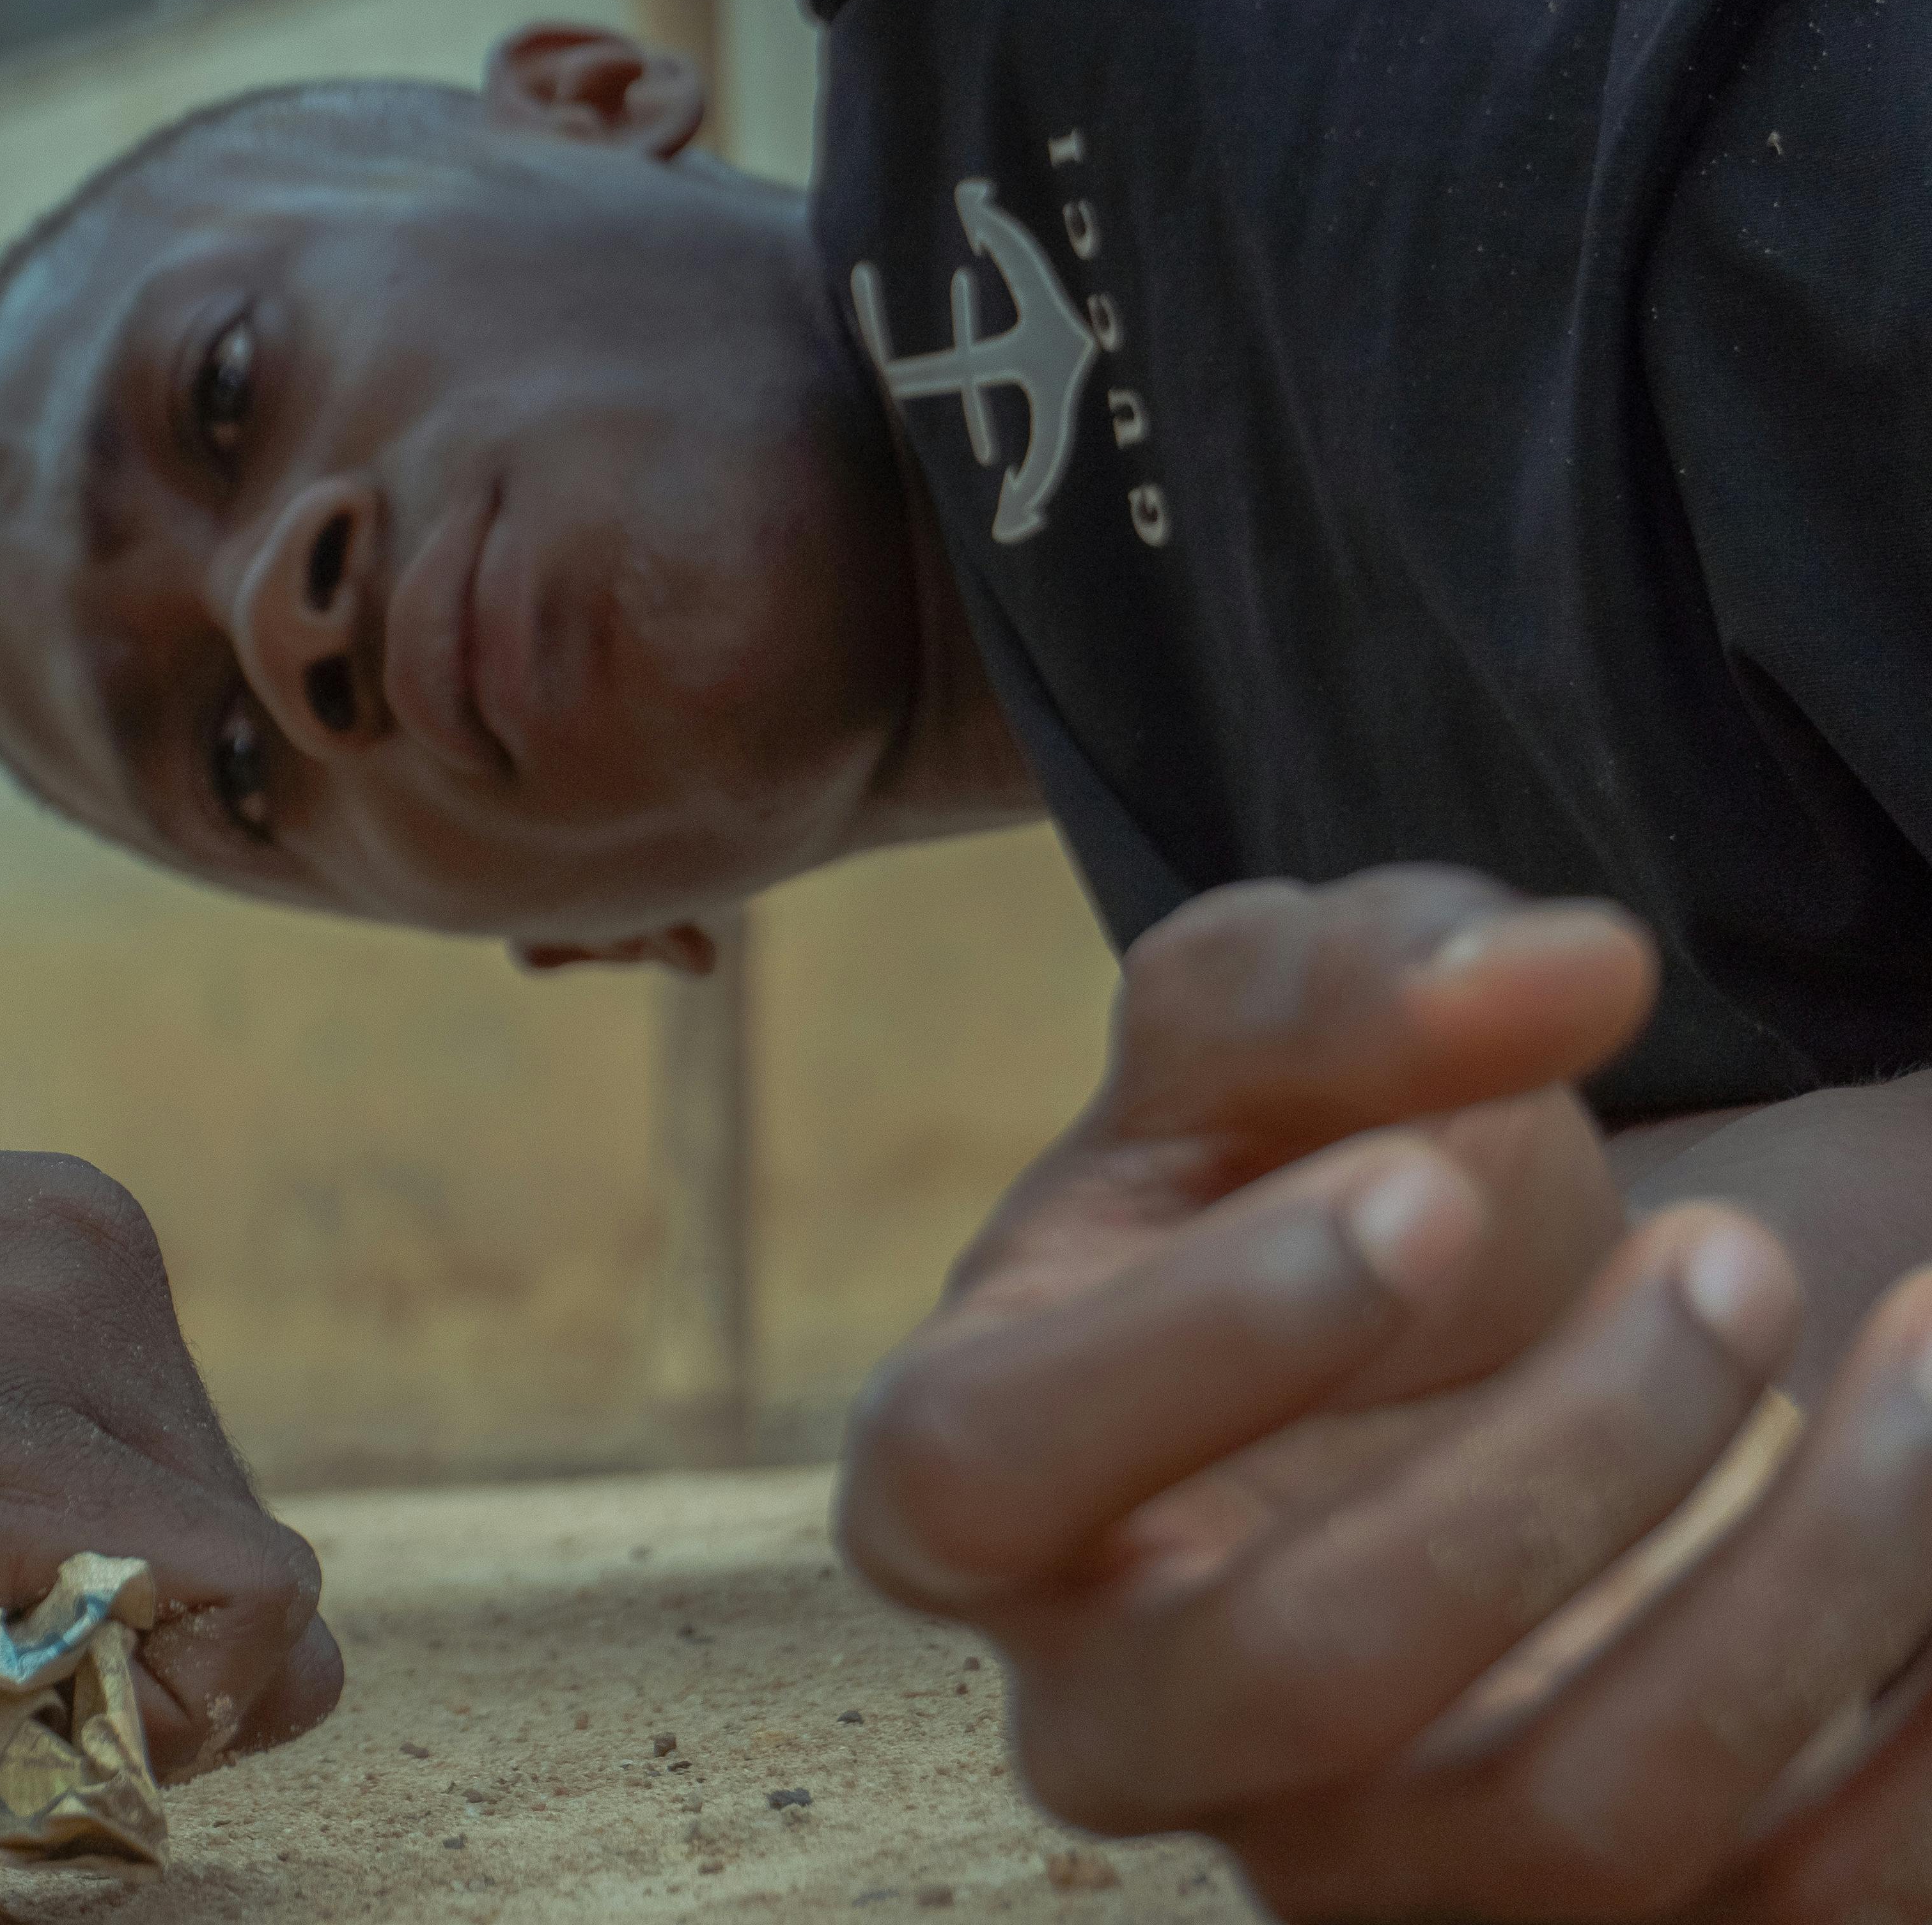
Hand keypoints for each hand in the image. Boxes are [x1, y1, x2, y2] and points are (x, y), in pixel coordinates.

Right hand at [838, 867, 1931, 1918]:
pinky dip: (1924, 1738)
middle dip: (1547, 1465)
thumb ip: (1344, 978)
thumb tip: (1564, 974)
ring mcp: (1350, 1855)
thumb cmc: (1305, 1187)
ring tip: (1915, 1348)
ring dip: (1795, 1584)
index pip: (982, 1471)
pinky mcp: (1569, 1924)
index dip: (1197, 1347)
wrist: (1446, 1367)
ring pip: (1566, 1825)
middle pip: (1291, 1682)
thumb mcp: (1266, 1043)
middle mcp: (1123, 1716)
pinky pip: (1786, 1914)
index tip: (1428, 1188)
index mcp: (967, 1487)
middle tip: (1727, 1254)